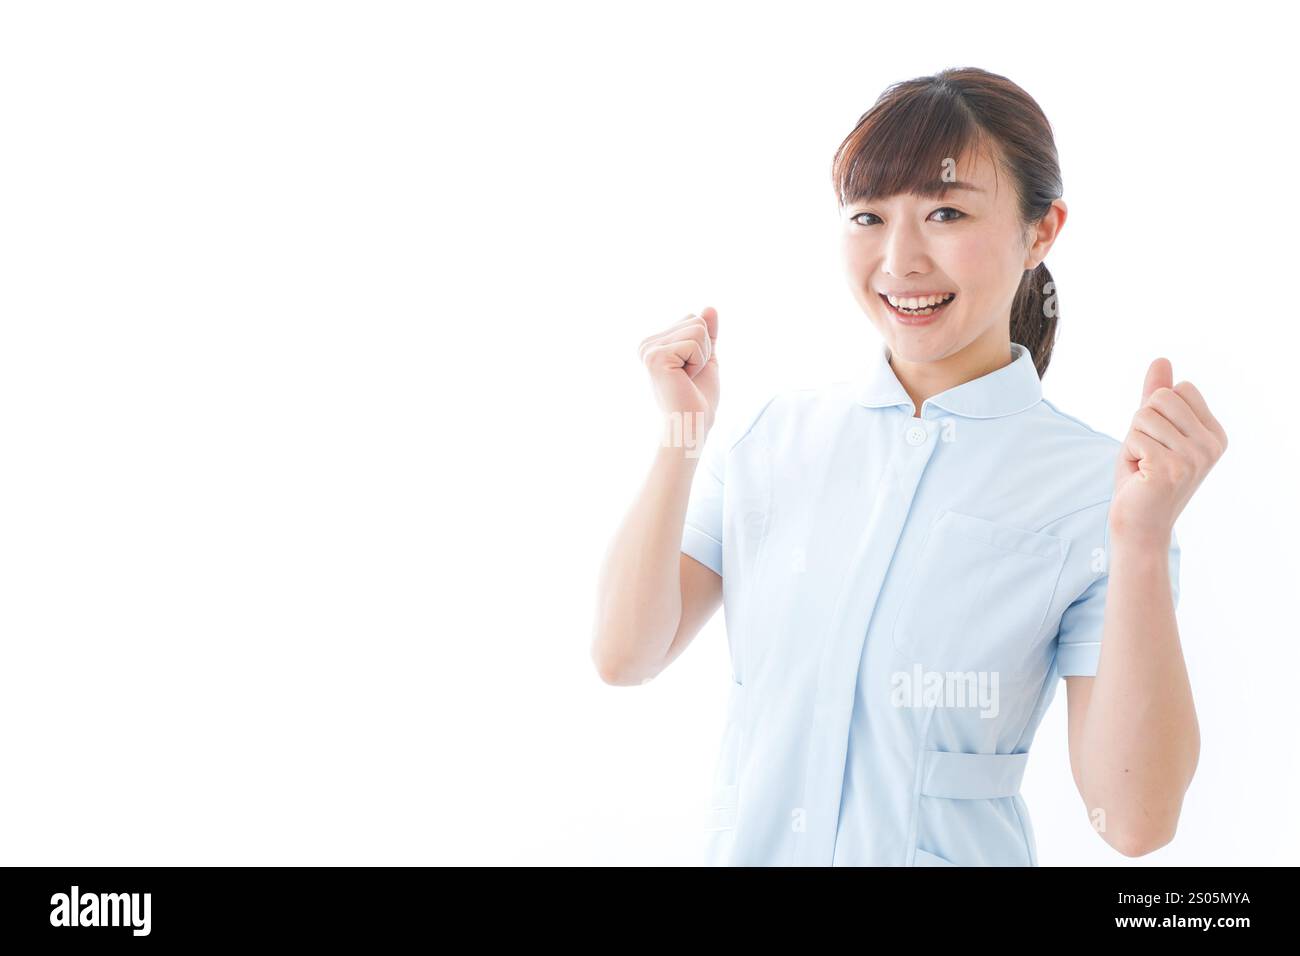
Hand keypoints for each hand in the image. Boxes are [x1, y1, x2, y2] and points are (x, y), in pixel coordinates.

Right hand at [639, 307, 719, 433]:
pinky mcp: (656, 357)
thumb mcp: (706, 358)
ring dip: (702, 356)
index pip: (693, 319)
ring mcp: (649, 350)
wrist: (691, 425)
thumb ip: (707, 334)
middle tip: (690, 375)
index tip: (690, 370)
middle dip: (704, 349)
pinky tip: (685, 379)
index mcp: (655, 343)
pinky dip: (698, 362)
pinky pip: (695, 342)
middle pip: (695, 320)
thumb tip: (709, 307)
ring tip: (687, 378)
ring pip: (697, 328)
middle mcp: (647, 344)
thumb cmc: (698, 398)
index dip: (703, 345)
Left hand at [1110, 357, 1227, 548]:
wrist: (1138, 526)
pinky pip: (1134, 437)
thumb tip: (1161, 360)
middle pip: (1160, 398)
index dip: (1154, 413)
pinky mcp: (1170, 468)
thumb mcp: (1151, 431)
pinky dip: (1127, 455)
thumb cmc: (1142, 479)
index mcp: (1214, 434)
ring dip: (1132, 441)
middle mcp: (1211, 445)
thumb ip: (1157, 396)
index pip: (1178, 389)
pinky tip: (1139, 477)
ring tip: (1142, 466)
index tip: (1158, 443)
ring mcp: (1194, 457)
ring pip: (1144, 416)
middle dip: (1141, 424)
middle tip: (1146, 455)